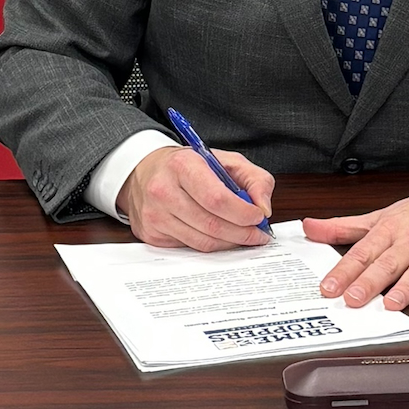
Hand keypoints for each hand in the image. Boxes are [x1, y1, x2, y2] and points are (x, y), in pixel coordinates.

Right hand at [119, 145, 274, 251]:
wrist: (145, 171)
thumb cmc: (188, 166)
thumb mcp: (225, 160)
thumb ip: (255, 179)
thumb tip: (264, 208)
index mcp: (183, 165)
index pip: (217, 198)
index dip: (243, 213)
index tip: (258, 217)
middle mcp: (163, 190)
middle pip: (212, 225)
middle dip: (242, 233)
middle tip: (258, 234)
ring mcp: (154, 215)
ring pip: (202, 242)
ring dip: (229, 243)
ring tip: (242, 235)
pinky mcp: (151, 234)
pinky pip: (189, 248)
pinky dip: (210, 245)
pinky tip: (218, 236)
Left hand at [304, 175, 408, 310]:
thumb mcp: (383, 216)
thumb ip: (345, 226)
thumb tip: (309, 227)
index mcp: (391, 229)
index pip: (363, 252)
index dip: (344, 271)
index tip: (327, 288)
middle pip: (389, 262)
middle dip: (370, 281)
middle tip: (352, 299)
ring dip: (408, 285)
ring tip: (393, 303)